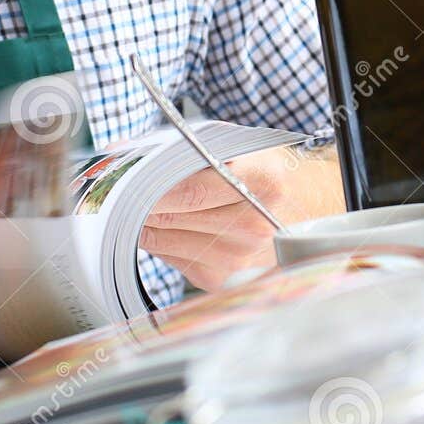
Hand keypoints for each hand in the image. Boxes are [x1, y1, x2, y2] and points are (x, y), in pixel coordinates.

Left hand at [140, 145, 344, 290]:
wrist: (305, 208)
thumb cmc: (264, 170)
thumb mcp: (236, 145)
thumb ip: (186, 146)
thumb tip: (124, 151)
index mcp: (263, 184)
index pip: (189, 190)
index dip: (150, 185)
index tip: (126, 178)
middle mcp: (254, 226)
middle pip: (174, 216)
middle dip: (139, 201)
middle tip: (118, 187)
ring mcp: (239, 257)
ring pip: (167, 238)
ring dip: (144, 221)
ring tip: (134, 202)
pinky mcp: (224, 278)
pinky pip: (173, 257)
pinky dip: (160, 239)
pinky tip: (160, 224)